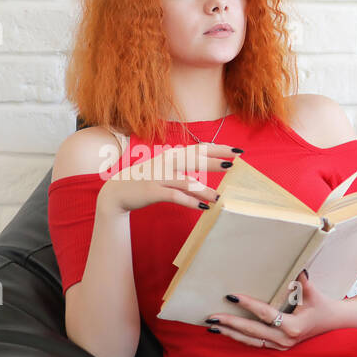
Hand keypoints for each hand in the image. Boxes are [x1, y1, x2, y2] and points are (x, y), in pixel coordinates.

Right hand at [100, 142, 239, 214]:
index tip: (237, 150)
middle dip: (215, 160)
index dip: (219, 148)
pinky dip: (190, 202)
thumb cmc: (148, 179)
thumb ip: (187, 166)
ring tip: (219, 198)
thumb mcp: (167, 168)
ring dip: (204, 190)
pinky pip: (176, 196)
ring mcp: (160, 176)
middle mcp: (167, 163)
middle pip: (195, 159)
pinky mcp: (154, 191)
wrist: (119, 190)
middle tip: (234, 163)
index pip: (199, 149)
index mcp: (173, 155)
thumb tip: (211, 166)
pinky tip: (204, 208)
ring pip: (186, 181)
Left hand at [205, 269, 344, 349]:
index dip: (248, 305)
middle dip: (230, 323)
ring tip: (213, 327)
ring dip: (231, 333)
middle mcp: (285, 339)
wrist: (334, 322)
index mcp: (294, 327)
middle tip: (211, 317)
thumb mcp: (314, 294)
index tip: (231, 296)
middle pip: (252, 331)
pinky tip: (227, 332)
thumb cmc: (323, 306)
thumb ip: (303, 282)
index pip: (266, 314)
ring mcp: (282, 346)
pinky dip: (240, 338)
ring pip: (251, 341)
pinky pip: (256, 343)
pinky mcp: (279, 347)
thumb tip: (297, 268)